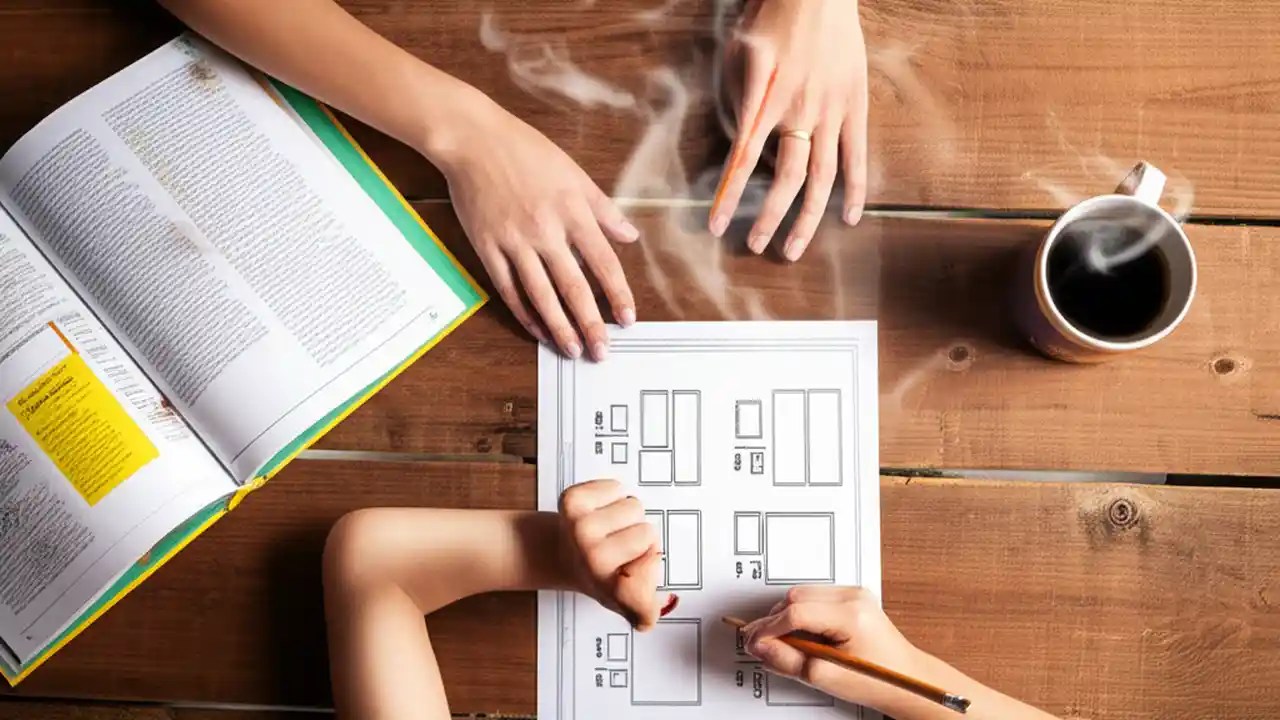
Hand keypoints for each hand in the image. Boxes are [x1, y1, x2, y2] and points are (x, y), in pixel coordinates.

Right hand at [432, 97, 639, 360]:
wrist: (473, 140)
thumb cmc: (526, 151)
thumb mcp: (574, 173)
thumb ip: (603, 208)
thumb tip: (629, 236)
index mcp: (572, 210)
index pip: (603, 262)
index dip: (617, 294)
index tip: (627, 319)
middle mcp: (545, 230)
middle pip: (573, 287)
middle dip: (590, 324)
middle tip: (602, 352)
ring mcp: (514, 241)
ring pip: (540, 295)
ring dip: (559, 327)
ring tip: (573, 351)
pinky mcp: (487, 247)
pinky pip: (509, 289)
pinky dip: (524, 313)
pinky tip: (538, 330)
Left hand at [558, 480, 668, 629]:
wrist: (555, 552)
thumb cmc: (596, 570)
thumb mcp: (621, 599)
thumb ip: (642, 609)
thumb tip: (649, 616)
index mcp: (608, 585)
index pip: (647, 575)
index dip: (649, 568)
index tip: (634, 569)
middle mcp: (592, 557)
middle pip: (649, 532)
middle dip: (642, 536)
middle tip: (621, 544)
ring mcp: (580, 526)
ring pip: (634, 506)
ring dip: (627, 515)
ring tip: (611, 527)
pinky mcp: (572, 500)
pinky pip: (616, 487)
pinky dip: (613, 496)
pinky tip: (601, 511)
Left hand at [711, 0, 867, 260]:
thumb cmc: (769, 21)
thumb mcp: (738, 56)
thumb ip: (739, 104)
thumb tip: (742, 147)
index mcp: (768, 98)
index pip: (743, 159)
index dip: (729, 196)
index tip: (716, 227)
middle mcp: (802, 110)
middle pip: (787, 178)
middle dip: (769, 218)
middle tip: (756, 246)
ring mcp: (833, 111)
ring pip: (823, 178)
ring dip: (807, 219)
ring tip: (793, 248)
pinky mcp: (856, 106)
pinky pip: (857, 157)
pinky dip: (854, 191)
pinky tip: (847, 219)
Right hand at [742, 587, 921, 706]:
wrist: (909, 680)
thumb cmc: (879, 680)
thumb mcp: (828, 677)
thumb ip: (789, 661)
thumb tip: (761, 647)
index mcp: (851, 614)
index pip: (796, 612)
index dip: (769, 629)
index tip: (754, 643)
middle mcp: (853, 596)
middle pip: (796, 597)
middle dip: (774, 621)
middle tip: (762, 645)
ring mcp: (853, 594)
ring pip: (802, 595)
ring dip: (786, 618)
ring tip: (784, 645)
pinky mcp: (851, 598)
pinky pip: (813, 599)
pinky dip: (800, 616)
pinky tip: (800, 637)